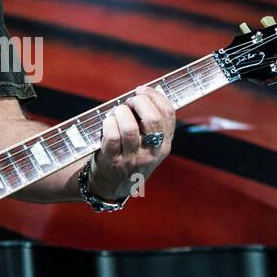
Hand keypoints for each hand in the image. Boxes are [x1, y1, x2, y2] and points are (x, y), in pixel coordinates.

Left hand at [88, 85, 175, 200]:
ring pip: (130, 128)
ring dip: (120, 112)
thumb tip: (158, 88)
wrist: (111, 188)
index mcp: (164, 144)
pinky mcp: (113, 162)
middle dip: (138, 102)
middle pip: (152, 119)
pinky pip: (112, 137)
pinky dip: (108, 124)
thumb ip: (153, 119)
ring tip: (117, 112)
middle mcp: (151, 153)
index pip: (168, 114)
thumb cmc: (130, 157)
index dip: (155, 96)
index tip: (142, 90)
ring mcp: (132, 159)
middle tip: (129, 102)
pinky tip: (108, 121)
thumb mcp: (149, 144)